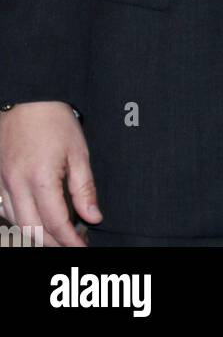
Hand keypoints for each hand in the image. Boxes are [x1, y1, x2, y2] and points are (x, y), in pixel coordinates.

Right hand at [0, 102, 101, 245]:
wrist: (29, 98)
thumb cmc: (55, 121)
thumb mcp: (79, 152)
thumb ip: (84, 189)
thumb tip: (93, 217)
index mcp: (40, 178)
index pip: (56, 223)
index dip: (71, 240)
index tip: (83, 246)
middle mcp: (16, 185)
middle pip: (33, 231)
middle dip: (54, 244)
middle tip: (73, 244)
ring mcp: (2, 183)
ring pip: (17, 224)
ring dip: (37, 236)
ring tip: (58, 236)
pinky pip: (6, 210)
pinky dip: (21, 222)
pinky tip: (35, 220)